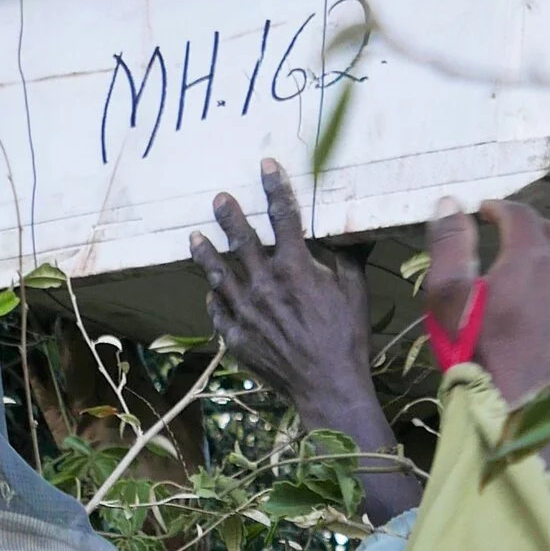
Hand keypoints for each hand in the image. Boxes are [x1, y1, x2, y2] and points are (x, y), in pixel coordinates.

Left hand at [191, 160, 422, 525]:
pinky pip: (219, 311)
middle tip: (220, 199)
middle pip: (241, 239)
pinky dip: (215, 298)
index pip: (283, 215)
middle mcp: (264, 283)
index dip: (275, 187)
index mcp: (295, 266)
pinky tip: (211, 289)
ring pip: (219, 273)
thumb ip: (347, 257)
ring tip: (194, 238)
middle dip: (229, 215)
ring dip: (206, 254)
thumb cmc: (347, 337)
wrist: (327, 385)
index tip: (266, 165)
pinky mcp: (237, 336)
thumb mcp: (355, 291)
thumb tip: (352, 231)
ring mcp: (246, 310)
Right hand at [424, 200, 549, 407]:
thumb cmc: (473, 350)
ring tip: (524, 266)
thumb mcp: (449, 296)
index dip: (499, 207)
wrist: (510, 409)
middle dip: (527, 225)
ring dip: (547, 255)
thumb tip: (450, 203)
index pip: (520, 214)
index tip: (482, 211)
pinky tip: (546, 302)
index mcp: (531, 258)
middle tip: (504, 231)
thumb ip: (449, 245)